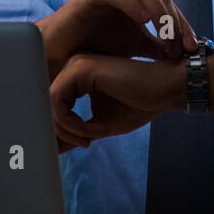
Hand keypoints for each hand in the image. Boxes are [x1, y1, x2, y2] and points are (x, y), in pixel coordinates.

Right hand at [36, 0, 198, 82]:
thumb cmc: (99, 45)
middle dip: (174, 22)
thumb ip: (159, 45)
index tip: (193, 48)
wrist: (63, 52)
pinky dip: (132, 4)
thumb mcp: (137, 45)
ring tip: (166, 38)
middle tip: (180, 47)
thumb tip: (186, 54)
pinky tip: (143, 21)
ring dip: (159, 14)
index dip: (184, 25)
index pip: (169, 3)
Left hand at [49, 54, 183, 151]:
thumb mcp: (101, 125)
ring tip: (91, 137)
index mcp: (77, 77)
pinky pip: (57, 103)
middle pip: (46, 105)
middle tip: (84, 144)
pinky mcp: (80, 69)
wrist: (167, 89)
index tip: (81, 144)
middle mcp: (73, 67)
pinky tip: (93, 130)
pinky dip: (72, 123)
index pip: (52, 105)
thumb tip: (51, 148)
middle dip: (61, 132)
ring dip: (68, 130)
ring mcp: (76, 65)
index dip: (60, 130)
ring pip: (49, 104)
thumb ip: (76, 133)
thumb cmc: (140, 105)